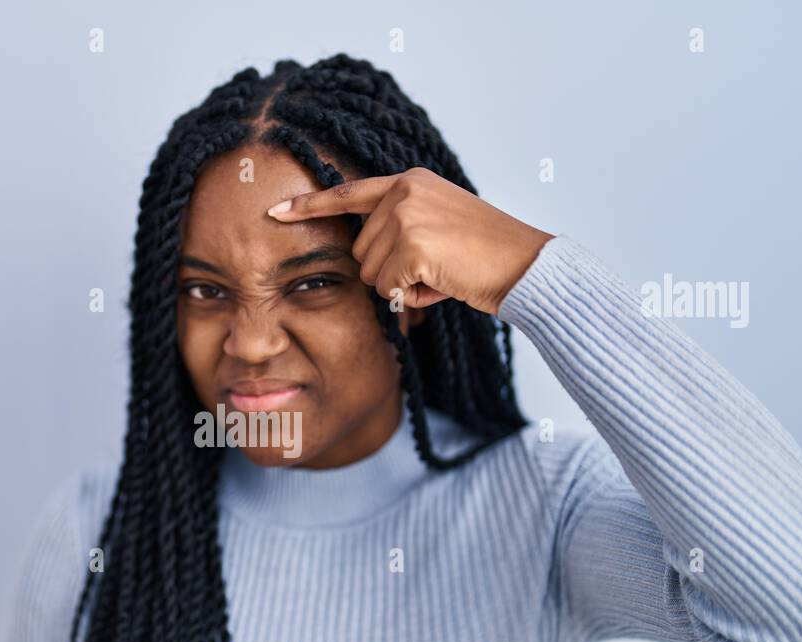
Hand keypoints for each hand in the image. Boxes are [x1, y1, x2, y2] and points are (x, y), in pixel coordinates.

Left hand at [267, 167, 554, 314]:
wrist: (526, 265)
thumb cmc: (485, 256)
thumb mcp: (440, 225)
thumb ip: (401, 229)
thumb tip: (363, 261)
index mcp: (409, 182)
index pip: (349, 195)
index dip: (310, 207)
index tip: (275, 213)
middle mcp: (404, 192)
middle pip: (361, 253)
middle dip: (392, 273)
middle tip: (437, 269)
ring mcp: (406, 216)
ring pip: (371, 275)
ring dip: (403, 287)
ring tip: (443, 275)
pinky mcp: (412, 245)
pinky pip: (389, 290)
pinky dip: (414, 299)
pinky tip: (443, 285)